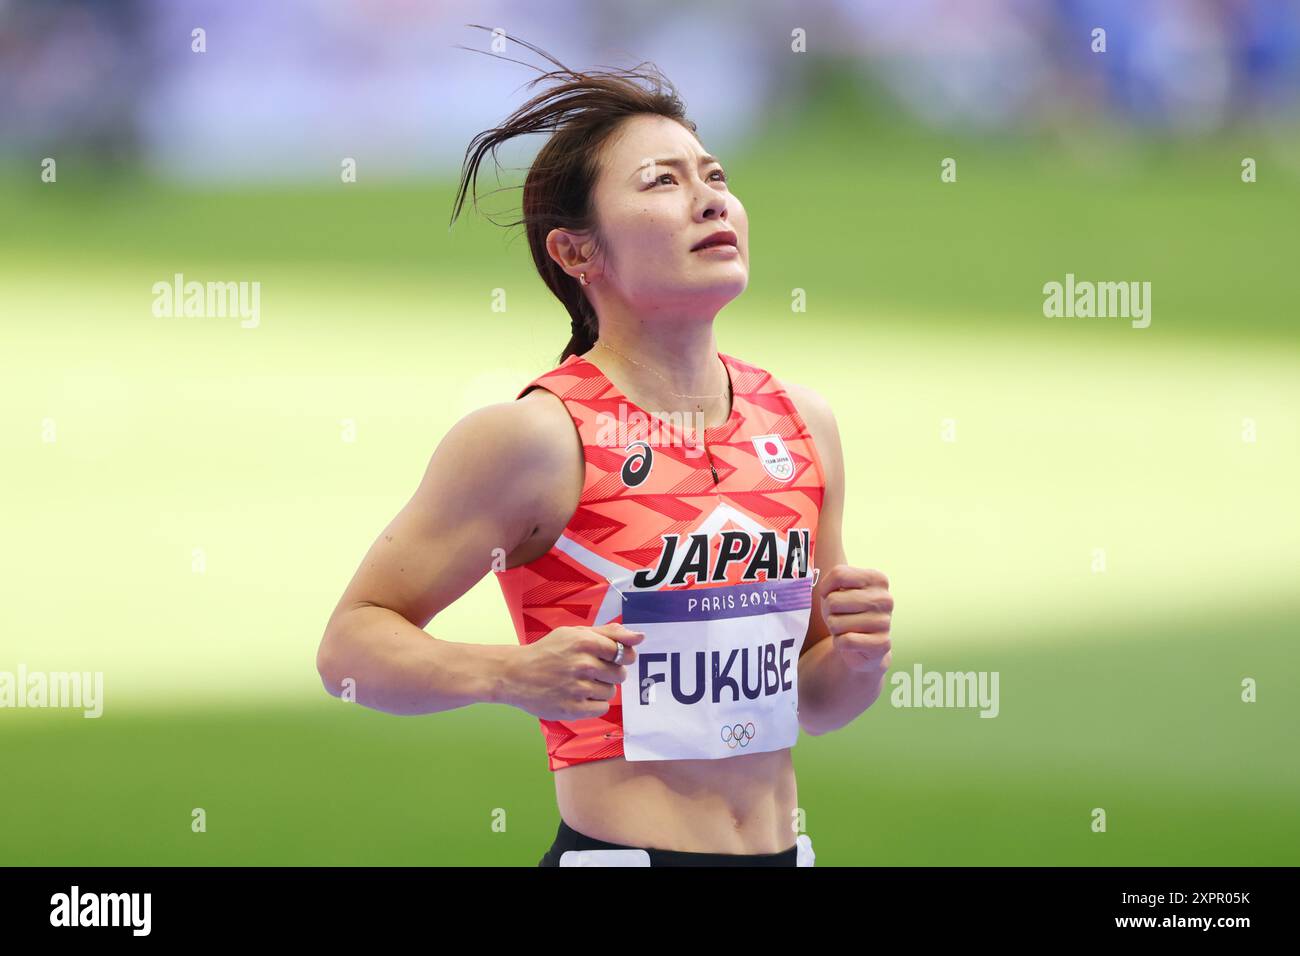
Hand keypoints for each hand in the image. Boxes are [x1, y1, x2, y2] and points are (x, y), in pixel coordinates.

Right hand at [503, 623, 643, 720]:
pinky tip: (578, 696)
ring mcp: (578, 688)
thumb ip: (609, 633)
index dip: (619, 656)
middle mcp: (583, 664)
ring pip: (611, 692)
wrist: (515, 674)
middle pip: (620, 674)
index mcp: (585, 642)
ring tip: (580, 683)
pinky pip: (602, 708)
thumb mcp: (574, 634)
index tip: (607, 658)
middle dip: (610, 673)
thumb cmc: (548, 651)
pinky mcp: (573, 709)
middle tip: (590, 671)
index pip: (623, 652)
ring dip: (601, 689)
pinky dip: (594, 704)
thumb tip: (640, 637)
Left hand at [818, 565, 892, 672]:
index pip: (839, 574)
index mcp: (877, 578)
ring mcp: (885, 622)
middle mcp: (885, 598)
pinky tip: (850, 640)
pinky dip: (840, 643)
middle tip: (840, 615)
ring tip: (846, 628)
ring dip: (834, 628)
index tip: (829, 595)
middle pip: (833, 601)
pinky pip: (846, 641)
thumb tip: (827, 592)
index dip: (825, 588)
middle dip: (829, 611)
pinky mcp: (882, 644)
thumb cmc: (847, 611)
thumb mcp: (839, 589)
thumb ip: (834, 581)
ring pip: (836, 623)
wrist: (861, 643)